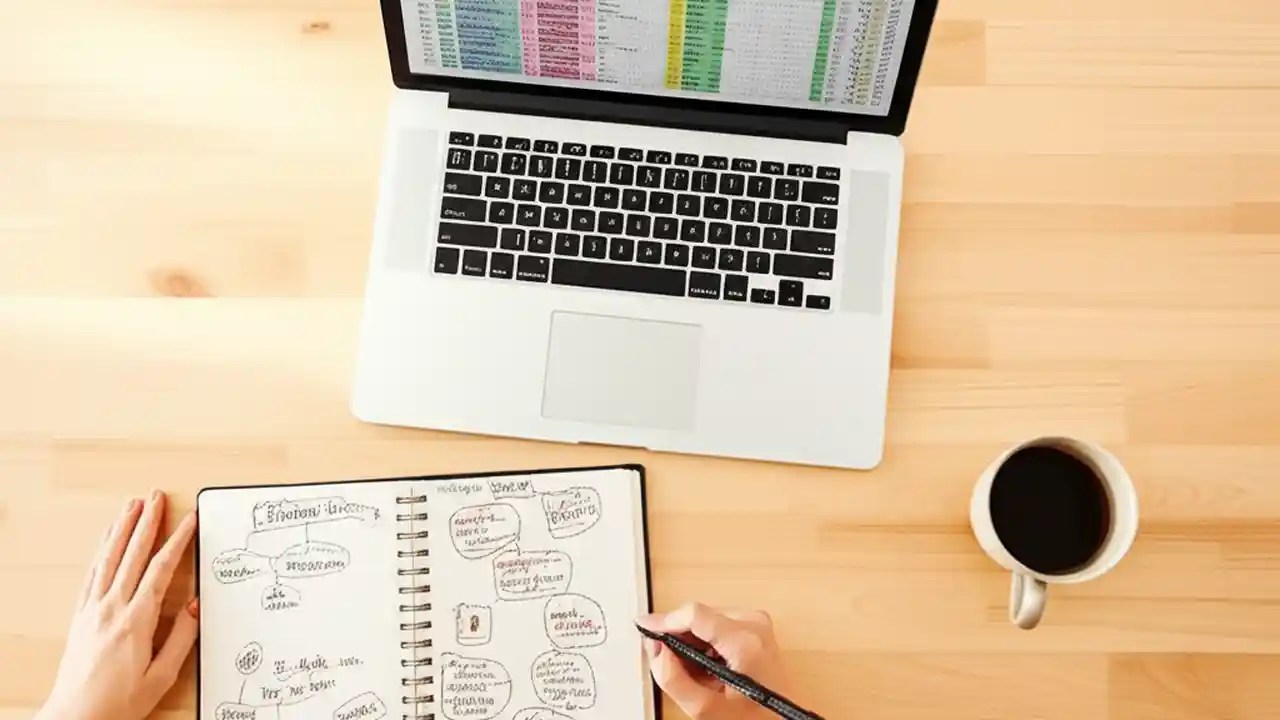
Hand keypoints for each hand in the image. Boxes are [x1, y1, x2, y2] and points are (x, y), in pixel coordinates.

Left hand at [38, 491, 199, 719]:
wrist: (75, 718)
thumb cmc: (119, 702)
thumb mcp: (162, 676)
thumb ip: (181, 638)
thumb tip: (193, 606)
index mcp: (136, 621)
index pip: (160, 570)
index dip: (177, 541)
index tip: (188, 521)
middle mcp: (111, 609)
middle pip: (132, 554)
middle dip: (147, 522)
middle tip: (156, 496)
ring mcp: (92, 610)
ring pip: (108, 559)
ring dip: (121, 529)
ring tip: (131, 507)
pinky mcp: (80, 616)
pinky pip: (91, 575)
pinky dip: (101, 553)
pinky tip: (107, 541)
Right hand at [638, 603, 791, 719]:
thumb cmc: (753, 719)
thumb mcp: (706, 709)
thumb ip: (673, 679)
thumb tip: (656, 650)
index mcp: (744, 642)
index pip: (693, 614)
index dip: (664, 621)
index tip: (645, 631)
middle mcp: (754, 624)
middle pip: (697, 616)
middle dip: (677, 637)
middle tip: (668, 664)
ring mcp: (757, 623)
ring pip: (705, 619)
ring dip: (690, 641)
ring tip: (690, 671)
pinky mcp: (756, 626)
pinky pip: (717, 624)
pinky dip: (704, 642)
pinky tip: (703, 666)